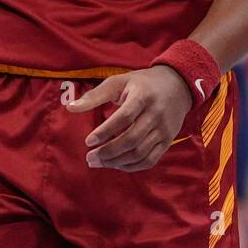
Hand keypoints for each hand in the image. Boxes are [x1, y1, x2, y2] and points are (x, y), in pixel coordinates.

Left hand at [65, 66, 193, 171]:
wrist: (177, 86)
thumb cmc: (141, 83)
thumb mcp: (118, 81)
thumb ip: (94, 95)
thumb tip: (70, 108)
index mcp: (143, 96)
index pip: (124, 117)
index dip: (106, 131)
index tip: (88, 141)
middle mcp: (156, 114)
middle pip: (132, 139)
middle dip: (108, 152)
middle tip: (89, 158)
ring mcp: (164, 130)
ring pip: (140, 153)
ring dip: (117, 162)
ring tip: (97, 162)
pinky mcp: (167, 141)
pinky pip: (149, 160)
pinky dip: (131, 166)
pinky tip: (115, 164)